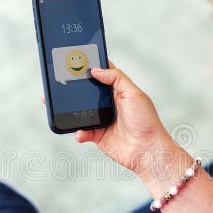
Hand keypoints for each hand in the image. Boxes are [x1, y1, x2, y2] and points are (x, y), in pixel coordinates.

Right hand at [74, 63, 179, 181]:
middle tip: (66, 84)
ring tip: (65, 107)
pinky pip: (83, 131)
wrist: (147, 150)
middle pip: (89, 92)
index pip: (103, 75)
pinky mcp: (98, 135)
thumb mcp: (134, 93)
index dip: (92, 68)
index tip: (79, 62)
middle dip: (78, 89)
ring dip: (74, 111)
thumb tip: (97, 70)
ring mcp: (103, 120)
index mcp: (119, 92)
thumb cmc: (146, 122)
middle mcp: (110, 105)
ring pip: (82, 112)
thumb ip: (116, 78)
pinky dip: (79, 131)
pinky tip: (81, 131)